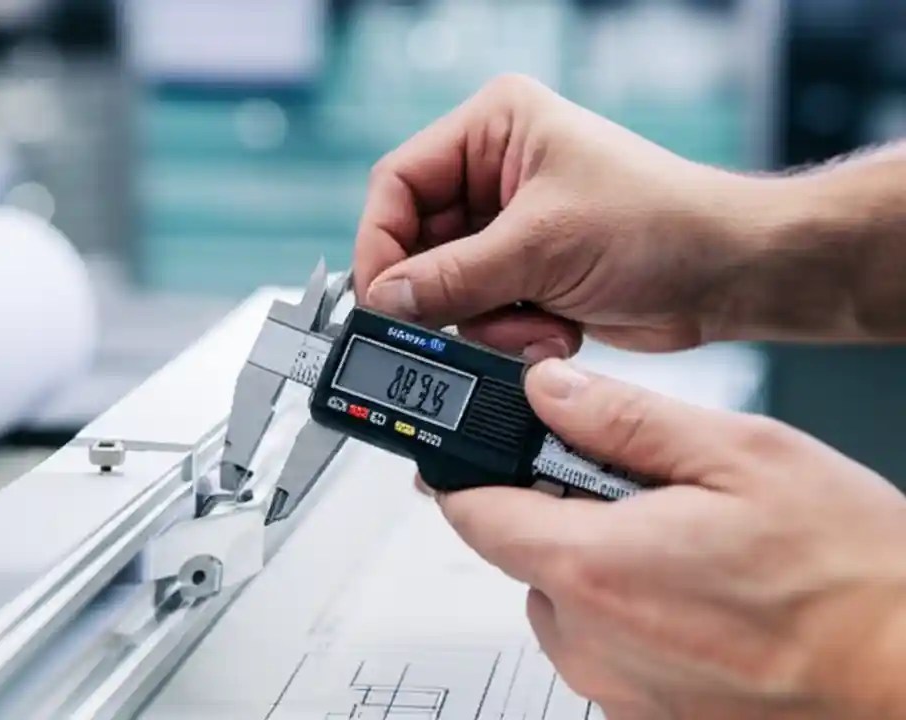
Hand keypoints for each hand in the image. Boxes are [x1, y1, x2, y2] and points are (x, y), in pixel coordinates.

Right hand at [353, 74, 780, 355]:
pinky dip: (507, 334)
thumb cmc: (664, 224)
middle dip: (442, 293)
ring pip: (445, 287)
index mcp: (494, 128)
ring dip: (483, 320)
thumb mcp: (543, 246)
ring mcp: (508, 227)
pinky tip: (552, 331)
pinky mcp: (525, 274)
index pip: (399, 183)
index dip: (382, 243)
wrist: (731, 276)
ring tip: (531, 325)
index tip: (380, 297)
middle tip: (444, 329)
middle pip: (417, 242)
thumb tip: (384, 301)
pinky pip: (479, 313)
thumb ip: (453, 277)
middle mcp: (494, 173)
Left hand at [439, 359, 905, 719]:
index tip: (481, 447)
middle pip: (526, 558)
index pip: (473, 513)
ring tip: (694, 553)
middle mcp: (592, 641)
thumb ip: (625, 419)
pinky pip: (612, 653)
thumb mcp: (743, 455)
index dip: (471, 471)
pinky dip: (640, 619)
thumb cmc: (853, 577)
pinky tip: (709, 601)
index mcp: (596, 566)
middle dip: (567, 516)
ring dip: (607, 570)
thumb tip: (549, 392)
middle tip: (647, 495)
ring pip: (569, 606)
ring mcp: (619, 691)